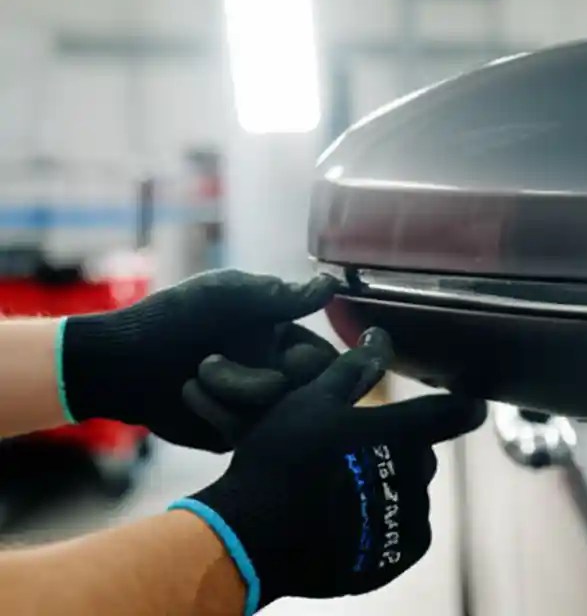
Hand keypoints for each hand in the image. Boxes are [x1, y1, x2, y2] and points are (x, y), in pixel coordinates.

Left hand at [59, 269, 341, 450]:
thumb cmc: (173, 319)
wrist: (120, 362)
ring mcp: (256, 408)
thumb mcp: (229, 297)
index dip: (309, 361)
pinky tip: (186, 393)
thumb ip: (282, 297)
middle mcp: (274, 373)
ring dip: (231, 389)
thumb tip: (333, 286)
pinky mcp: (233, 434)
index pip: (324, 359)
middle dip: (261, 378)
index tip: (287, 357)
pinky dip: (215, 411)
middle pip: (306, 391)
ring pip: (277, 414)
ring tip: (193, 376)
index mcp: (280, 338)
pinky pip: (247, 434)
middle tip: (213, 361)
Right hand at [171, 328, 486, 610]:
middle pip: (423, 453)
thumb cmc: (282, 460)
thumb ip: (354, 370)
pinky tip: (350, 520)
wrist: (255, 537)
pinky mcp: (400, 554)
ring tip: (342, 492)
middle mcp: (417, 474)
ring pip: (412, 491)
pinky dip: (387, 522)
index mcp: (404, 432)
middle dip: (400, 449)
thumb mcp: (312, 402)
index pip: (456, 413)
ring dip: (391, 487)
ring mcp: (411, 517)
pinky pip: (406, 529)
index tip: (468, 406)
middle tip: (354, 454)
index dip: (464, 406)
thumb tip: (380, 335)